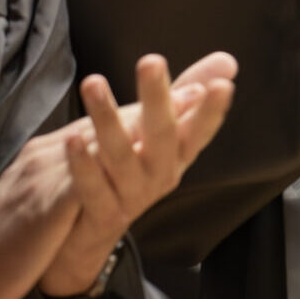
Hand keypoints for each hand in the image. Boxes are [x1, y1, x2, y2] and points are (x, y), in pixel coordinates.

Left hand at [40, 53, 237, 298]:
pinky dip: (82, 164)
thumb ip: (186, 96)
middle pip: (164, 135)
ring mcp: (133, 197)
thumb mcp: (156, 133)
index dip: (212, 110)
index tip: (222, 86)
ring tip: (93, 83)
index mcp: (178, 154)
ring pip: (122, 156)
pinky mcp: (103, 215)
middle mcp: (161, 176)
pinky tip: (72, 138)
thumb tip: (227, 61)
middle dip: (158, 97)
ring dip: (108, 118)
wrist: (86, 237)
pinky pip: (93, 187)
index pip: (201, 129)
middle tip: (151, 61)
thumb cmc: (125, 173)